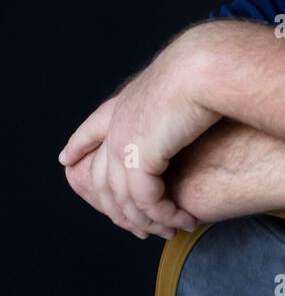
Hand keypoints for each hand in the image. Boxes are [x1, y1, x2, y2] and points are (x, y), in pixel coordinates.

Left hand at [58, 28, 218, 238]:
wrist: (205, 67)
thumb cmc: (206, 69)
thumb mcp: (181, 83)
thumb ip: (174, 99)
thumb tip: (191, 102)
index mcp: (125, 103)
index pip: (90, 128)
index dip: (78, 144)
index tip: (66, 159)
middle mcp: (117, 125)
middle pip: (104, 179)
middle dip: (121, 209)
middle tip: (146, 229)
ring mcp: (123, 143)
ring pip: (125, 197)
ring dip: (150, 219)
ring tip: (172, 228)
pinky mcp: (139, 158)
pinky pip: (146, 200)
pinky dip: (165, 215)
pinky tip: (183, 219)